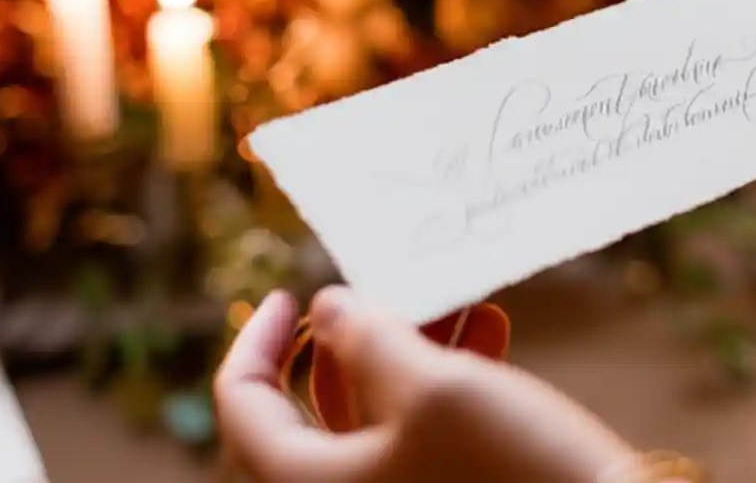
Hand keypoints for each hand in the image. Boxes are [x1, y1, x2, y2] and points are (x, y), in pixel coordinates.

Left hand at [215, 288, 636, 482]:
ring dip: (409, 350)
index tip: (287, 291)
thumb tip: (327, 307)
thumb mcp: (433, 386)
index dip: (255, 340)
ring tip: (452, 301)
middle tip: (386, 290)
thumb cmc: (512, 468)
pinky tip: (491, 333)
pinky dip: (447, 383)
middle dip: (353, 338)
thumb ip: (367, 338)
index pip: (242, 408)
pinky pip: (424, 435)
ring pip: (378, 416)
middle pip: (313, 410)